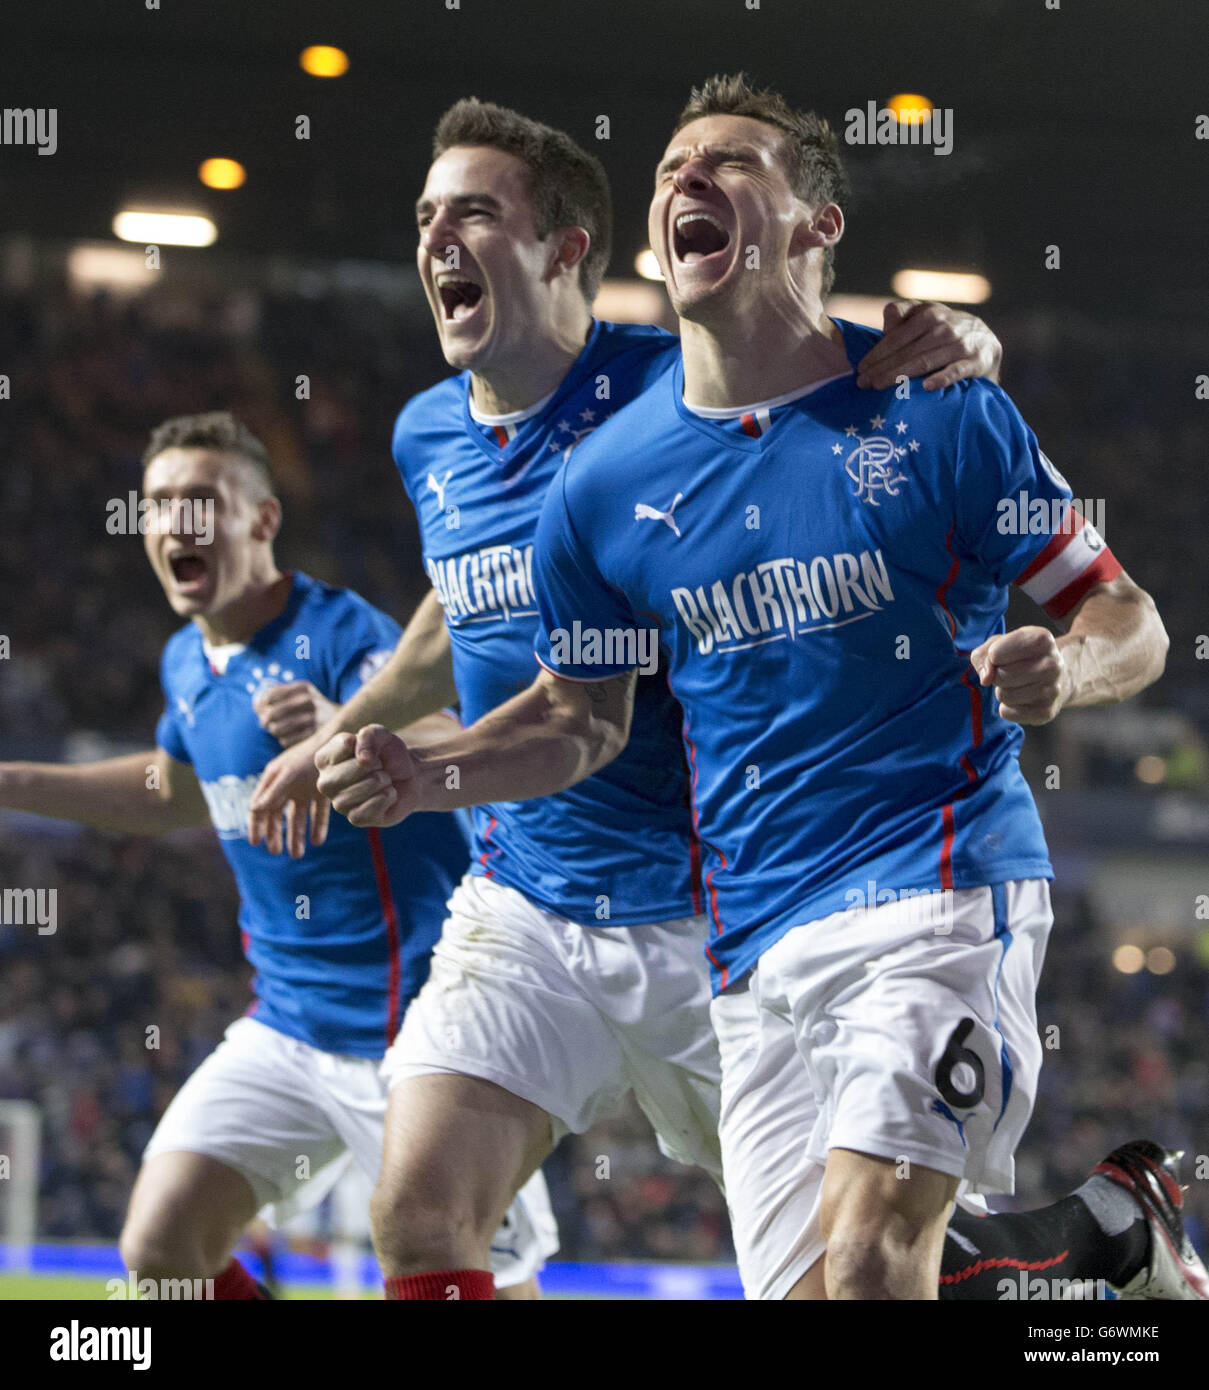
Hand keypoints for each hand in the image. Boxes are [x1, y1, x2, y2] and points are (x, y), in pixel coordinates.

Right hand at [248, 733, 330, 856]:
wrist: (336, 746)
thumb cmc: (307, 757)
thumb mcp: (288, 774)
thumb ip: (273, 792)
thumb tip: (254, 809)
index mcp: (273, 781)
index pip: (259, 806)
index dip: (256, 824)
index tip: (255, 842)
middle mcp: (287, 787)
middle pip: (277, 815)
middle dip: (275, 834)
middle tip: (275, 852)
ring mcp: (304, 791)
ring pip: (297, 818)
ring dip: (296, 836)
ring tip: (297, 855)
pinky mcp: (322, 794)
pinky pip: (317, 814)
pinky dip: (317, 827)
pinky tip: (317, 841)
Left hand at [253, 681, 339, 747]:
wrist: (341, 718)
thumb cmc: (311, 705)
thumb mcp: (301, 691)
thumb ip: (279, 692)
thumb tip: (257, 704)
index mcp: (303, 687)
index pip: (270, 696)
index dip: (260, 704)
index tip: (260, 709)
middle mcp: (308, 701)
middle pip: (271, 714)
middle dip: (264, 719)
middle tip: (264, 722)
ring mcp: (312, 719)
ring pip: (276, 729)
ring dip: (273, 730)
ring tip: (276, 729)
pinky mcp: (313, 736)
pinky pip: (285, 741)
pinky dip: (283, 739)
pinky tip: (288, 736)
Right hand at [315, 724, 421, 827]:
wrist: (408, 777)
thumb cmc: (387, 754)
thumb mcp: (380, 734)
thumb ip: (369, 735)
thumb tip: (363, 760)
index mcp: (324, 759)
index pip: (345, 744)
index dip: (367, 744)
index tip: (370, 749)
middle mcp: (325, 782)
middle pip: (357, 767)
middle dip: (377, 764)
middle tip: (379, 768)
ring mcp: (339, 803)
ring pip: (367, 786)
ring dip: (385, 780)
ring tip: (384, 780)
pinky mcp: (355, 819)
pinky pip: (374, 805)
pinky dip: (388, 796)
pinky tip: (388, 793)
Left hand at [856, 301, 1002, 391]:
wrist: (985, 340)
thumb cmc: (942, 330)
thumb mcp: (924, 315)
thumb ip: (903, 315)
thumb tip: (887, 315)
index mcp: (928, 314)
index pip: (897, 337)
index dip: (877, 353)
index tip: (860, 369)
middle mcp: (944, 327)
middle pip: (907, 351)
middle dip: (882, 368)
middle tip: (863, 383)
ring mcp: (960, 344)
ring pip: (925, 362)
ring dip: (901, 374)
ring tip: (880, 386)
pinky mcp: (975, 361)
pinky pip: (956, 371)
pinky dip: (942, 378)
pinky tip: (926, 387)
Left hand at [971, 627, 1068, 724]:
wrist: (1056, 676)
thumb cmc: (1021, 656)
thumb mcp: (1000, 644)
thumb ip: (983, 655)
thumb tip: (986, 679)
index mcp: (1042, 639)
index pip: (995, 654)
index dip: (993, 657)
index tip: (1004, 655)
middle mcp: (1053, 664)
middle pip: (1000, 677)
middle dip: (997, 676)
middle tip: (1011, 672)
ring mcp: (1053, 690)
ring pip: (1004, 696)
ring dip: (1003, 692)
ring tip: (1018, 684)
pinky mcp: (1047, 711)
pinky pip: (1008, 713)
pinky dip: (1008, 708)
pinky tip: (1022, 698)